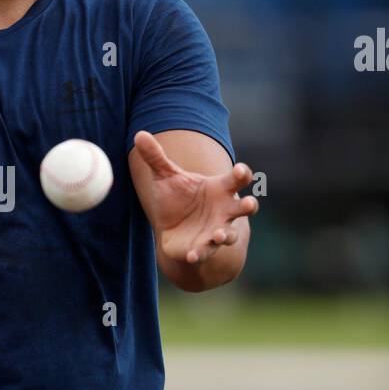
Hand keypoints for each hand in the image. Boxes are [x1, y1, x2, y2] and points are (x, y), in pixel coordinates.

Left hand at [132, 130, 258, 264]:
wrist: (171, 229)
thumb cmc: (176, 198)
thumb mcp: (165, 177)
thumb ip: (156, 157)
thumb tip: (139, 134)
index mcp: (220, 189)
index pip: (237, 179)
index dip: (242, 174)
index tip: (241, 169)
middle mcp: (224, 211)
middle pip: (245, 208)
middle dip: (249, 206)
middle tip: (249, 204)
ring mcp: (216, 231)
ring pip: (228, 235)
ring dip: (225, 235)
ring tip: (219, 235)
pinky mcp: (203, 248)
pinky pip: (205, 253)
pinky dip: (200, 254)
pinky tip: (192, 255)